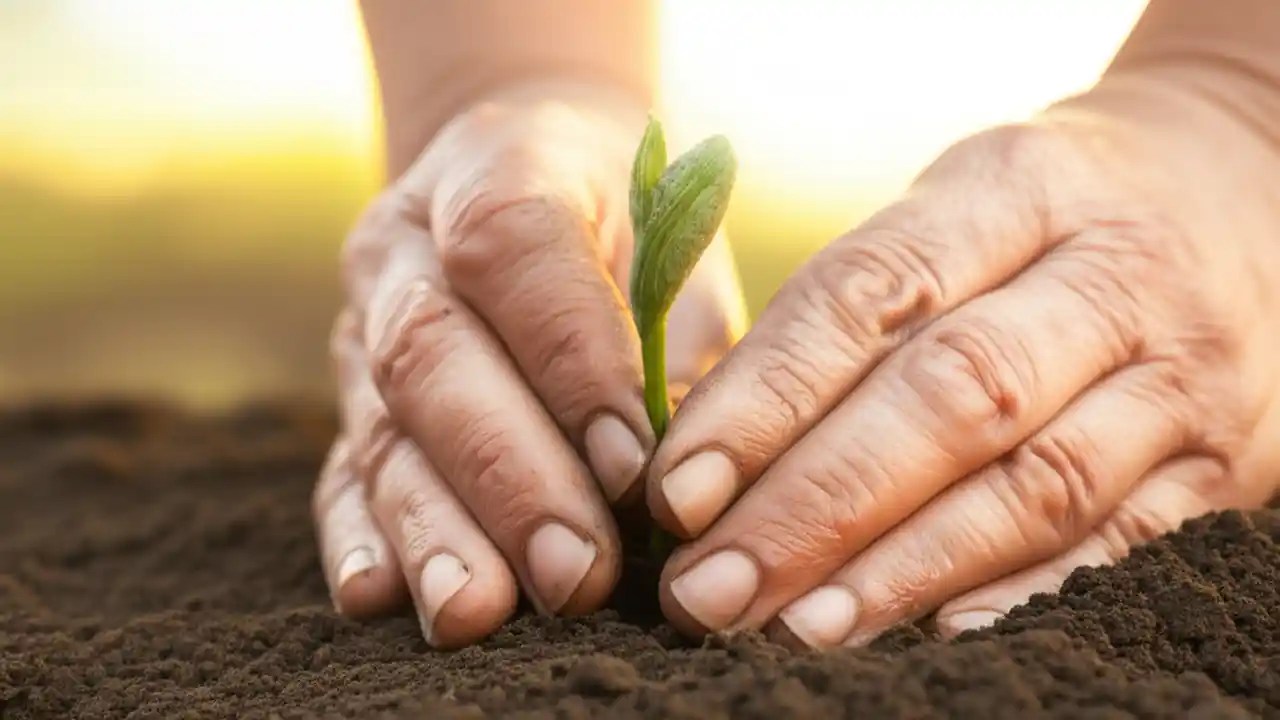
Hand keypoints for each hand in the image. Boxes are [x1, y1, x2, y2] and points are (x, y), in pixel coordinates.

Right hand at [311, 80, 745, 647]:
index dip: (570, 359)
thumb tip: (683, 488)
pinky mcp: (354, 404)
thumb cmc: (633, 229)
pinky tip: (377, 595)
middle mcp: (407, 246)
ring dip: (434, 526)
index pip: (514, 248)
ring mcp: (364, 325)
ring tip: (478, 609)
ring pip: (385, 425)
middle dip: (508, 474)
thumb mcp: (678, 255)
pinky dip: (359, 536)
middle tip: (574, 571)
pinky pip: (340, 470)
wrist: (536, 175)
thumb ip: (677, 350)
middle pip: (433, 353)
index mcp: (498, 166)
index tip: (635, 466)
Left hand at [648, 74, 1279, 646]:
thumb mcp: (957, 209)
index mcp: (1016, 187)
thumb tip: (718, 456)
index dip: (766, 397)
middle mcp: (1112, 272)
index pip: (869, 293)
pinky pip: (1123, 541)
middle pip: (952, 398)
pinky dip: (1020, 594)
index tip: (678, 489)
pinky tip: (929, 635)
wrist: (1248, 190)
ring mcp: (1182, 372)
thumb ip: (855, 313)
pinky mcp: (1221, 462)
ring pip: (1036, 481)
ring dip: (904, 569)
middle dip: (817, 505)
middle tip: (710, 590)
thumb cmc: (1044, 219)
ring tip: (796, 629)